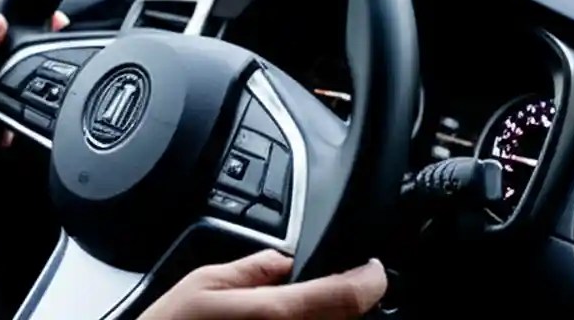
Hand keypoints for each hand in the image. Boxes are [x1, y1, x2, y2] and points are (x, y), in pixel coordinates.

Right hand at [139, 250, 385, 319]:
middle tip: (317, 291)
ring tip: (283, 314)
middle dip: (339, 302)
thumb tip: (283, 260)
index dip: (369, 279)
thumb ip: (252, 268)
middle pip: (344, 319)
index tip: (371, 270)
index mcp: (276, 315)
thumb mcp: (203, 284)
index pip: (350, 296)